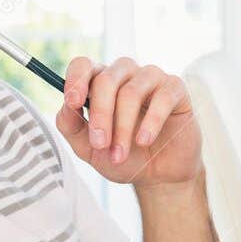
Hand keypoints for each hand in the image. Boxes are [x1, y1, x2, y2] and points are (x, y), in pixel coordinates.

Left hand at [57, 57, 200, 186]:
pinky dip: (151, 121)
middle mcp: (124, 75)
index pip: (83, 65)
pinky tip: (144, 140)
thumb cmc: (124, 157)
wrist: (159, 176)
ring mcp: (151, 79)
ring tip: (120, 155)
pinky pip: (163, 97)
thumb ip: (72, 127)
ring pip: (131, 91)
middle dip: (100, 114)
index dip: (76, 79)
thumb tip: (65, 107)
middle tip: (100, 144)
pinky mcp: (175, 89)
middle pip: (106, 79)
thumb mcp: (89, 150)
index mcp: (99, 83)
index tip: (73, 102)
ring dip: (123, 126)